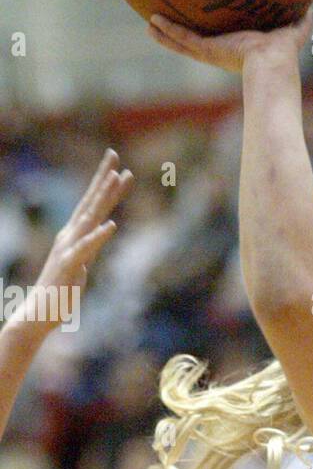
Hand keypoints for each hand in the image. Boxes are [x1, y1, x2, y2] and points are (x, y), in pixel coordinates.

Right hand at [33, 148, 132, 309]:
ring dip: (103, 197)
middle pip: (90, 202)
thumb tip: (98, 237)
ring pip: (89, 218)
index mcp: (75, 235)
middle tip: (115, 154)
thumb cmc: (61, 291)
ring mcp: (69, 249)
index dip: (104, 184)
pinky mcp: (70, 266)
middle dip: (103, 178)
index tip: (118, 164)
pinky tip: (111, 225)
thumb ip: (90, 248)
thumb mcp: (81, 265)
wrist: (38, 313)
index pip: (92, 204)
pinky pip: (87, 249)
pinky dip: (99, 237)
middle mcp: (71, 236)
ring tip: (115, 177)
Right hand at [148, 6, 312, 73]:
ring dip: (166, 34)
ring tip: (148, 24)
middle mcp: (223, 50)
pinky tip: (151, 22)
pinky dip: (167, 32)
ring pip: (183, 42)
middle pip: (196, 40)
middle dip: (180, 33)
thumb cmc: (285, 52)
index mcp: (239, 46)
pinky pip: (183, 39)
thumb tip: (312, 8)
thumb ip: (301, 20)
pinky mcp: (207, 51)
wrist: (273, 64)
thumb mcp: (292, 30)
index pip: (220, 37)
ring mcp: (213, 51)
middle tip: (164, 24)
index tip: (200, 24)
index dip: (209, 31)